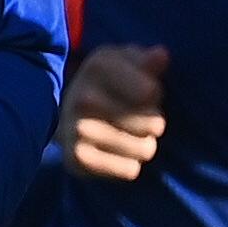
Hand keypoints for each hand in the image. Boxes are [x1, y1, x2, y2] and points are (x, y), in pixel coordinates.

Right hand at [61, 42, 168, 184]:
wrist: (67, 111)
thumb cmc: (112, 83)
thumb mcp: (129, 62)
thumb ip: (148, 60)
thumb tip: (161, 56)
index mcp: (98, 65)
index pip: (152, 92)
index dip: (155, 94)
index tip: (142, 90)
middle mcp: (83, 97)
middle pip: (155, 124)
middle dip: (152, 121)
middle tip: (132, 115)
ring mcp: (77, 129)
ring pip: (146, 149)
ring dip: (143, 144)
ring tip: (124, 133)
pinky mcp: (76, 160)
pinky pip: (130, 170)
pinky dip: (129, 164)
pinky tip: (114, 151)